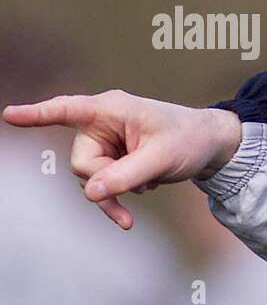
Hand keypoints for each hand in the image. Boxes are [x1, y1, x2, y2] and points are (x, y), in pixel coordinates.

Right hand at [2, 89, 242, 229]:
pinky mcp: (112, 159)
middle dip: (104, 180)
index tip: (9, 115)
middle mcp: (102, 123)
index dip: (37, 115)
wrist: (209, 146)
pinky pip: (101, 185)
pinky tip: (141, 196)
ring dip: (114, 192)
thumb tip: (91, 194)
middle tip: (139, 183)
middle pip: (81, 162)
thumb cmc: (188, 139)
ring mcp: (106, 142)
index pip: (67, 110)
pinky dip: (118, 196)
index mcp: (111, 109)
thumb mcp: (161, 159)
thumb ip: (125, 176)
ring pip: (90, 178)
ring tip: (142, 195)